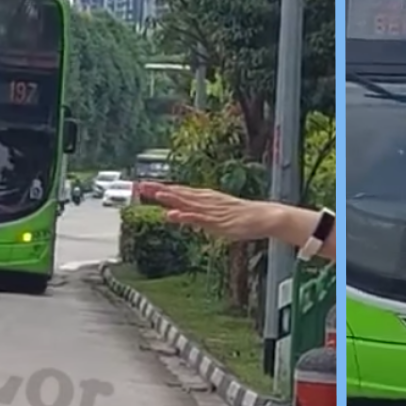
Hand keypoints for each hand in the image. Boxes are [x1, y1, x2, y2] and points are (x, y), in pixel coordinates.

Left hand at [137, 182, 281, 241]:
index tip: (144, 185)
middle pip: (179, 193)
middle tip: (141, 185)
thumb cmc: (241, 217)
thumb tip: (181, 215)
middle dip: (160, 190)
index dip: (161, 188)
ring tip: (154, 194)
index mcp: (205, 198)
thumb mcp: (214, 217)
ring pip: (187, 203)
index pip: (179, 191)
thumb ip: (197, 216)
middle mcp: (206, 200)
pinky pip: (198, 218)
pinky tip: (172, 215)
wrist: (264, 217)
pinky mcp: (217, 220)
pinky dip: (184, 216)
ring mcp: (211, 210)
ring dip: (170, 198)